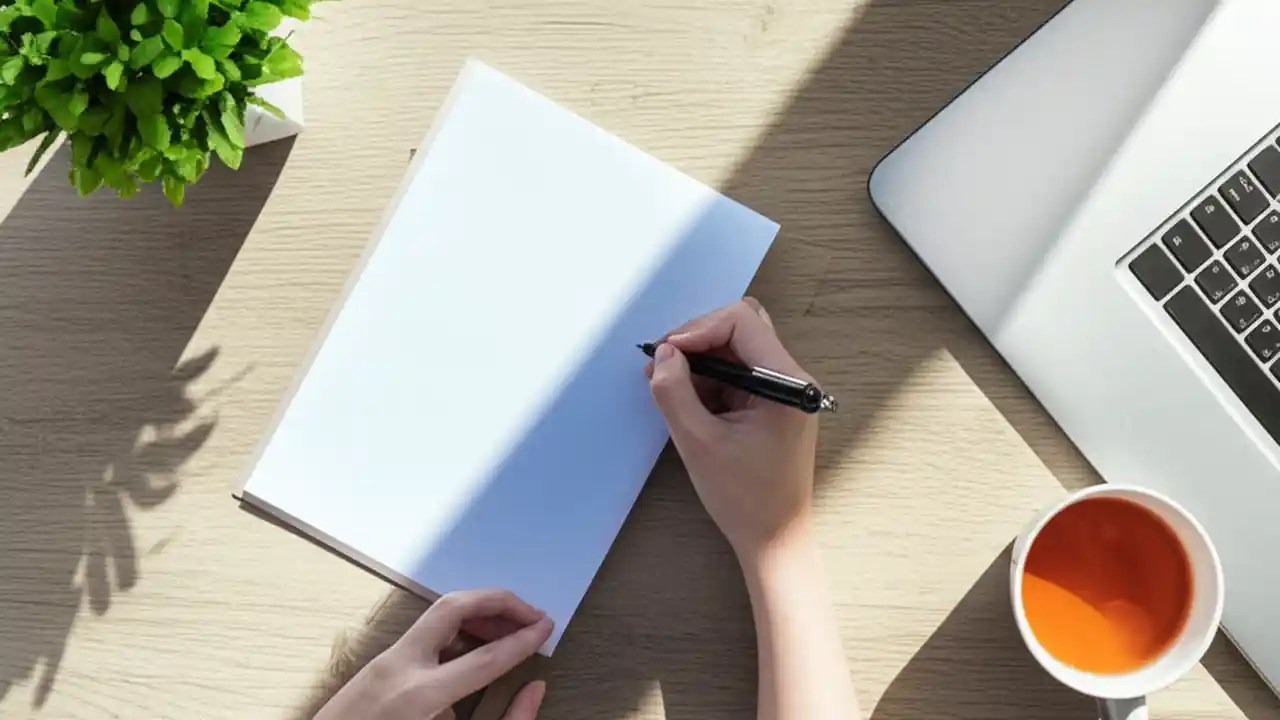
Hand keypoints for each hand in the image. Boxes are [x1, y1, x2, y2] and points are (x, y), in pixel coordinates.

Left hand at [314, 590, 553, 719]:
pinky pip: (425, 635)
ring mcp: (384, 661)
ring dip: (478, 615)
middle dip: (499, 602)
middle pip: (455, 607)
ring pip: (438, 615)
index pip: (485, 657)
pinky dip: (457, 633)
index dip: (523, 640)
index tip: (548, 627)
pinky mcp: (378, 665)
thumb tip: (535, 690)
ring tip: (510, 634)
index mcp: (418, 696)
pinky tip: (475, 651)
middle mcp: (398, 666)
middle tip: (532, 616)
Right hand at [645, 299, 817, 560]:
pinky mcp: (772, 405)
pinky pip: (737, 374)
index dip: (697, 328)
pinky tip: (682, 397)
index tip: (665, 352)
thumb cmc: (744, 499)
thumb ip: (675, 392)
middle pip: (740, 328)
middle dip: (696, 339)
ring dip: (699, 359)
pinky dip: (708, 378)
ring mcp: (784, 391)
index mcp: (788, 383)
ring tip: (663, 381)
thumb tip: (662, 354)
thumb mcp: (698, 443)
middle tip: (660, 362)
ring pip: (737, 349)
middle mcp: (793, 379)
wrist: (775, 540)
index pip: (741, 322)